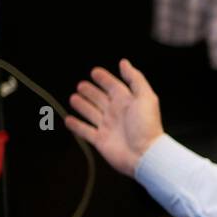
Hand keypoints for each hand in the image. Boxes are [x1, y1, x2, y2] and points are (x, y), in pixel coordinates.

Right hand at [64, 59, 164, 177]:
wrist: (145, 154)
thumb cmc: (147, 126)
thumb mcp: (145, 97)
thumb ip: (135, 79)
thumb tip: (124, 63)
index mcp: (127, 101)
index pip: (113, 86)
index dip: (104, 79)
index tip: (95, 72)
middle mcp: (116, 113)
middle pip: (100, 99)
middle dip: (90, 91)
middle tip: (80, 85)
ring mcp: (107, 127)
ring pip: (91, 113)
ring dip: (82, 105)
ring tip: (73, 98)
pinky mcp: (100, 140)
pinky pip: (85, 131)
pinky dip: (76, 126)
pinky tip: (68, 119)